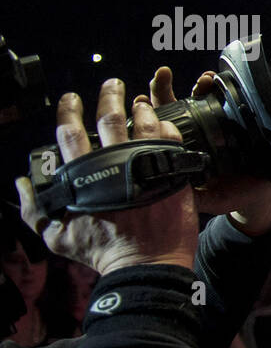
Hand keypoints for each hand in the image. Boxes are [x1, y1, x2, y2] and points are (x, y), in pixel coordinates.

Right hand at [15, 79, 198, 274]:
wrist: (147, 264)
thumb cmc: (102, 253)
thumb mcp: (58, 236)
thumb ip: (35, 209)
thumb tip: (21, 183)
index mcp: (86, 175)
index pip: (70, 132)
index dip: (69, 110)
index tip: (71, 97)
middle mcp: (116, 164)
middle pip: (109, 118)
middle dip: (109, 96)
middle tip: (112, 83)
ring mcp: (147, 166)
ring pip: (143, 124)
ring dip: (140, 109)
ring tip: (139, 101)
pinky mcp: (172, 172)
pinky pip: (172, 141)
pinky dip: (166, 128)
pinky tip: (163, 123)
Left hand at [141, 66, 270, 234]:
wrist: (267, 193)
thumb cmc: (236, 196)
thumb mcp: (212, 199)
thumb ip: (193, 196)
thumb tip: (171, 190)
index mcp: (185, 149)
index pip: (159, 127)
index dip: (148, 112)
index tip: (140, 99)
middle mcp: (198, 133)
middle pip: (174, 105)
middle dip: (165, 87)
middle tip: (162, 73)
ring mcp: (218, 124)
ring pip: (201, 98)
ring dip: (198, 85)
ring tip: (202, 78)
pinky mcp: (239, 118)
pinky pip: (227, 98)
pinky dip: (220, 86)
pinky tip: (215, 80)